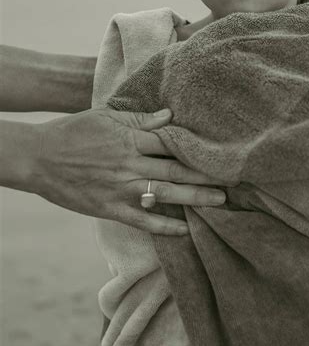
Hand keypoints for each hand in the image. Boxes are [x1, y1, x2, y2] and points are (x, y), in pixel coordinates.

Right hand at [29, 108, 225, 234]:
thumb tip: (169, 116)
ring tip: (219, 201)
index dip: (197, 149)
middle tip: (232, 180)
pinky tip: (184, 229)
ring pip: (165, 195)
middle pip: (175, 171)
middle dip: (205, 176)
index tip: (220, 151)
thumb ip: (139, 119)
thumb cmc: (73, 132)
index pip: (172, 144)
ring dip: (194, 199)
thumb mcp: (105, 117)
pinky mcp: (110, 208)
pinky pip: (142, 219)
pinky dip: (164, 226)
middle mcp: (130, 165)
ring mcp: (121, 189)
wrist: (38, 157)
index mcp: (130, 140)